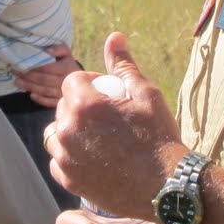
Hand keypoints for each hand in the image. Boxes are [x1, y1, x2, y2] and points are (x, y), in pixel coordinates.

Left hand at [13, 43, 81, 107]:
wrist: (79, 79)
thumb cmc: (66, 62)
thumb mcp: (65, 52)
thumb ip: (58, 48)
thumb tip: (47, 51)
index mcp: (67, 67)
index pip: (48, 68)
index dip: (34, 66)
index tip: (21, 63)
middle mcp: (66, 81)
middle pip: (44, 80)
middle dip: (28, 76)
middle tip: (15, 72)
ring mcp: (64, 92)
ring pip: (45, 91)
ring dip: (30, 87)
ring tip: (17, 82)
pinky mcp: (61, 101)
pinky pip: (50, 102)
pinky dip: (40, 99)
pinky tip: (31, 95)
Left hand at [45, 32, 182, 217]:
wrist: (167, 186)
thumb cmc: (158, 137)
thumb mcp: (146, 94)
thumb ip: (123, 65)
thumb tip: (114, 37)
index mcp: (84, 104)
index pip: (72, 82)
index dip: (90, 83)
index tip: (109, 94)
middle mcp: (68, 130)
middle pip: (63, 107)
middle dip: (80, 106)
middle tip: (108, 117)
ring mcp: (66, 158)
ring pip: (56, 134)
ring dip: (71, 131)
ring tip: (97, 137)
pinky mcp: (69, 181)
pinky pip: (59, 161)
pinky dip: (71, 157)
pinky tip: (92, 157)